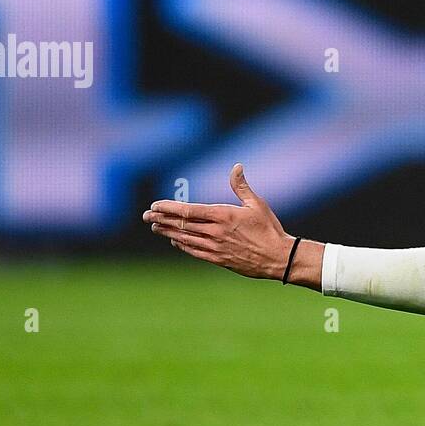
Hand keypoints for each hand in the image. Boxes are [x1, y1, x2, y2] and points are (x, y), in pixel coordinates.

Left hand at [143, 164, 290, 278]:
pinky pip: (194, 251)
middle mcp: (215, 231)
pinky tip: (174, 241)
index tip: (155, 205)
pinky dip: (182, 245)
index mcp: (223, 215)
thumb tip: (237, 166)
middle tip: (146, 216)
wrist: (278, 258)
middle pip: (182, 224)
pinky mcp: (218, 259)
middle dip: (161, 219)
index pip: (189, 210)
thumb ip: (241, 186)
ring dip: (167, 232)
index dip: (169, 208)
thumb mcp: (257, 204)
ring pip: (184, 238)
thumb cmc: (269, 229)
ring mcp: (215, 247)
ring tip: (154, 227)